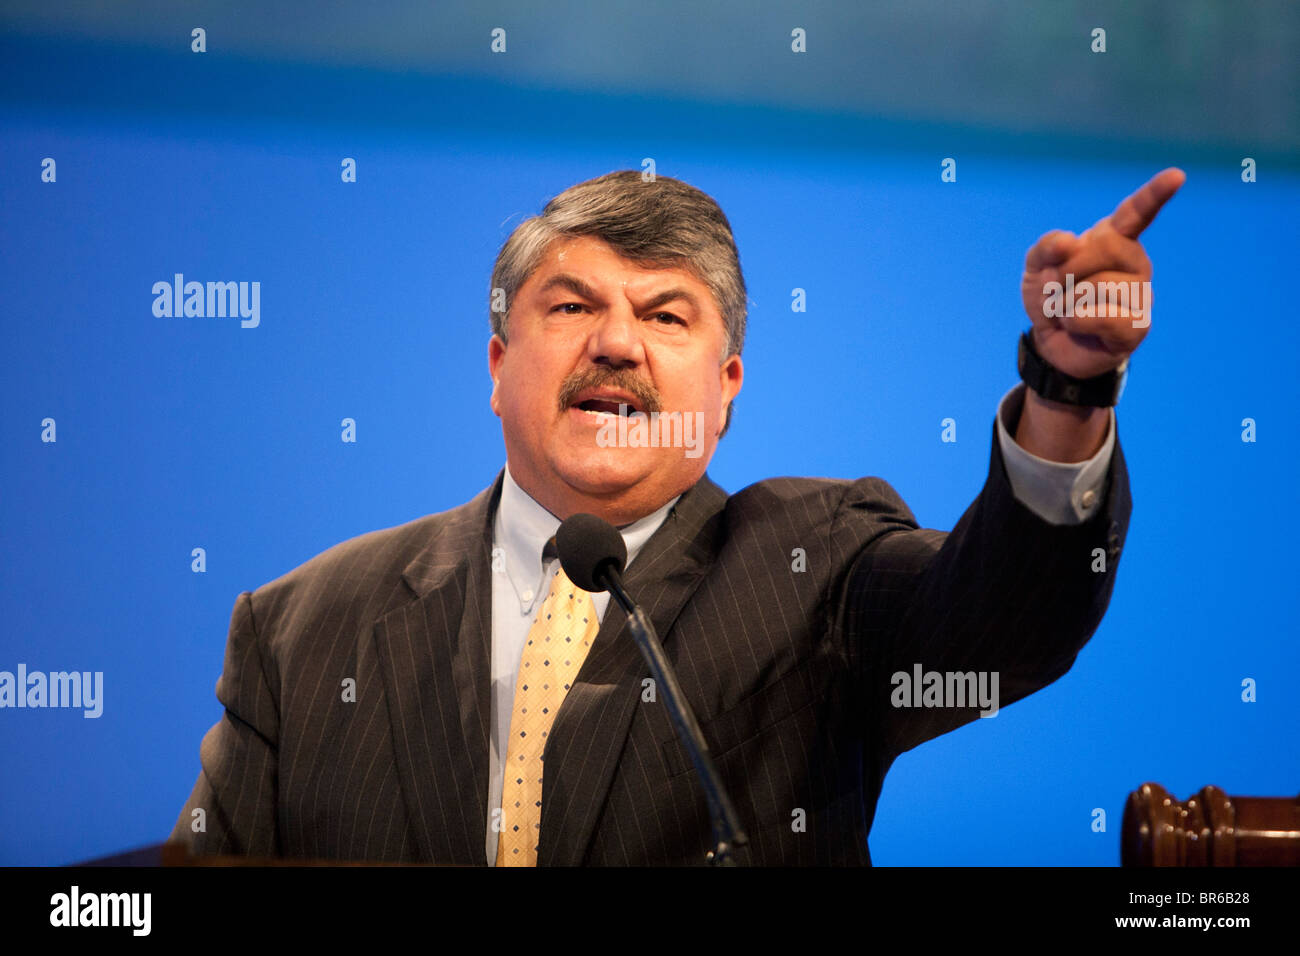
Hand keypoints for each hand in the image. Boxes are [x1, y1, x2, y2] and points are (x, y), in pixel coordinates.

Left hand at [1020, 168, 1184, 379]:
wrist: (1051, 341)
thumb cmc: (1052, 296)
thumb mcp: (1037, 267)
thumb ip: (1046, 247)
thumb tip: (1069, 241)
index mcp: (1115, 239)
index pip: (1136, 212)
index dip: (1155, 194)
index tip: (1177, 175)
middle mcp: (1135, 262)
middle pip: (1105, 247)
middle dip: (1068, 267)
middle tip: (1058, 286)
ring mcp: (1140, 294)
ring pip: (1099, 286)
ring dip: (1066, 301)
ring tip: (1068, 310)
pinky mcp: (1136, 327)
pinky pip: (1102, 318)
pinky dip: (1076, 322)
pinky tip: (1076, 325)